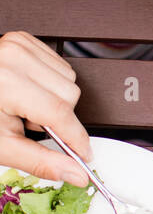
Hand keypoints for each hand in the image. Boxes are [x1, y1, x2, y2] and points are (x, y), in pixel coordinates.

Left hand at [0, 31, 92, 183]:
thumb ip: (41, 161)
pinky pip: (59, 66)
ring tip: (26, 105)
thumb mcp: (3, 146)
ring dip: (55, 99)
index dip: (76, 139)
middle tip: (29, 122)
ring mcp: (19, 45)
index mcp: (8, 82)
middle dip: (58, 116)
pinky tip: (29, 90)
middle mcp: (15, 57)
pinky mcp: (24, 41)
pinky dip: (50, 83)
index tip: (83, 154)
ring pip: (69, 79)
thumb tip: (74, 172)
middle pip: (70, 94)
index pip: (59, 113)